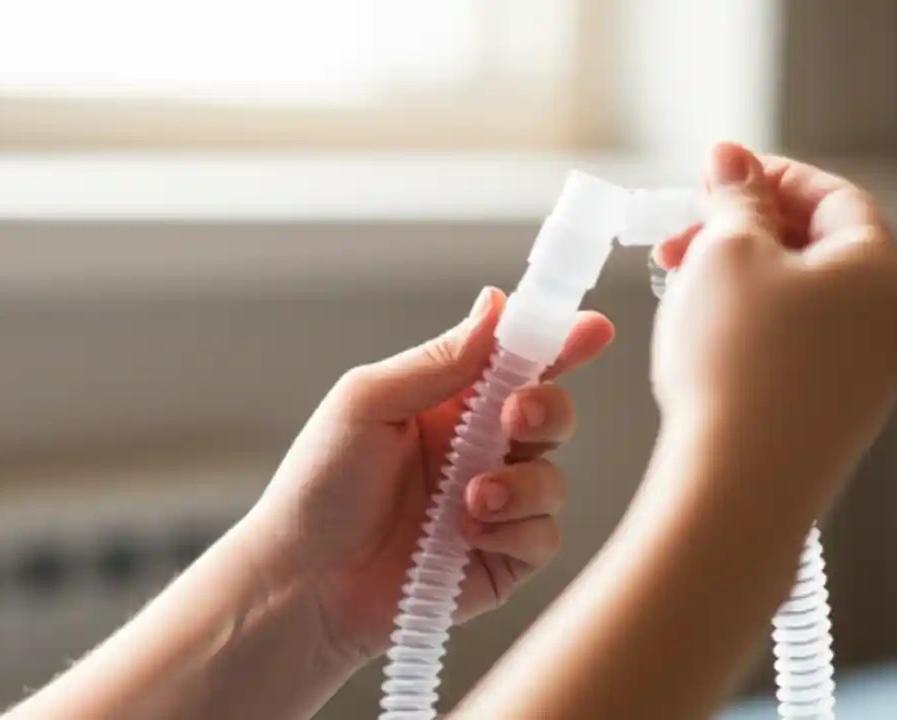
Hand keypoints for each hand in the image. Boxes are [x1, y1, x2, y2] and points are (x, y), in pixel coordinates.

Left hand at [243, 287, 613, 665]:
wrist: (303, 581)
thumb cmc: (318, 487)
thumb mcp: (367, 403)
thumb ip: (437, 360)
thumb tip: (494, 304)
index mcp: (447, 404)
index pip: (516, 363)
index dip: (559, 343)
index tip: (593, 330)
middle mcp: (476, 451)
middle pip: (550, 415)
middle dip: (548, 411)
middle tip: (516, 417)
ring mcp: (492, 506)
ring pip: (553, 479)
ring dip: (523, 483)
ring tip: (470, 498)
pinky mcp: (499, 560)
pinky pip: (544, 536)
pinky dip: (515, 531)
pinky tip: (469, 536)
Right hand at [651, 142, 896, 502]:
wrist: (737, 484)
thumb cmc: (733, 362)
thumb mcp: (726, 253)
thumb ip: (734, 198)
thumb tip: (732, 157)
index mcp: (880, 270)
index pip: (834, 197)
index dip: (770, 176)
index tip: (715, 174)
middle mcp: (892, 322)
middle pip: (819, 248)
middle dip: (746, 232)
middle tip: (679, 236)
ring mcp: (870, 376)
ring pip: (805, 301)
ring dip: (744, 281)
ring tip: (681, 288)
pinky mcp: (838, 417)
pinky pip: (800, 350)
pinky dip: (755, 329)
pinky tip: (705, 339)